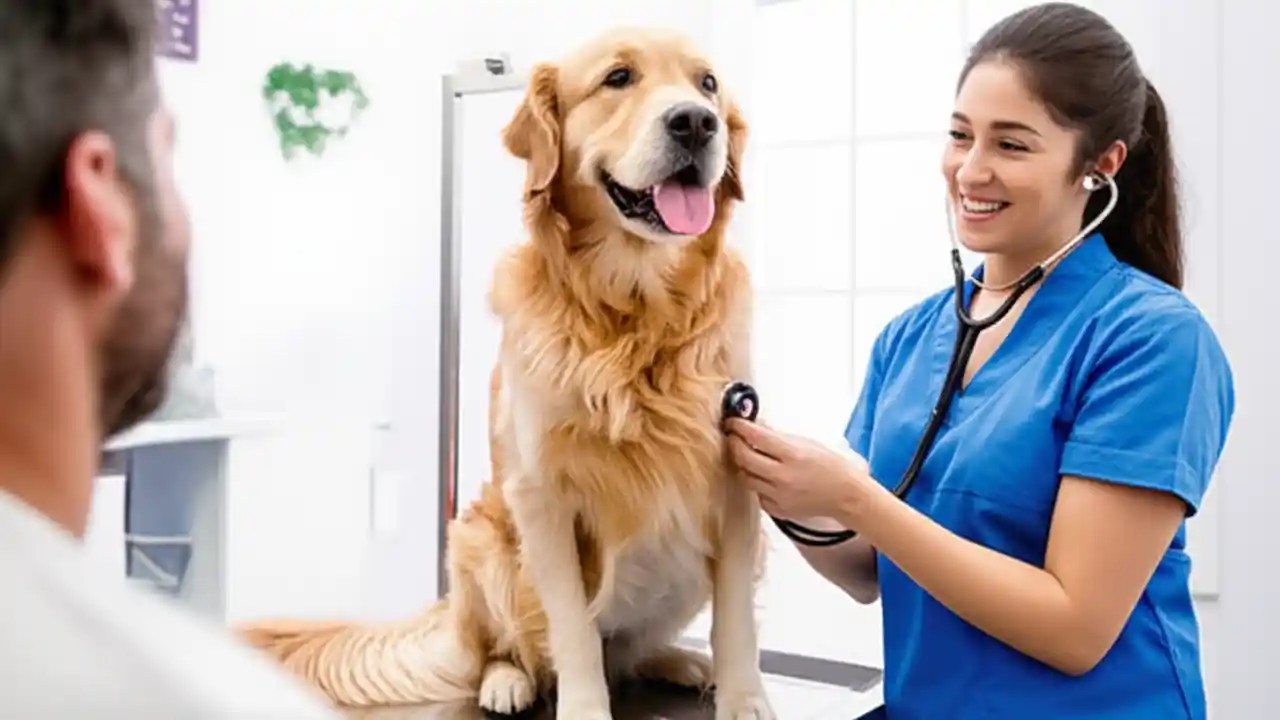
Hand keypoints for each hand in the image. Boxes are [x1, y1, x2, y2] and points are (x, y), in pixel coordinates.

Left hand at [723, 418, 870, 521]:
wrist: (846, 495)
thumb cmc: (831, 465)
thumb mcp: (807, 442)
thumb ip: (778, 436)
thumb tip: (755, 427)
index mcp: (793, 454)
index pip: (755, 437)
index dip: (739, 427)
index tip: (732, 423)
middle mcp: (783, 476)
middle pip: (743, 458)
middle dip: (734, 444)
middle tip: (733, 437)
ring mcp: (779, 496)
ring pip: (745, 477)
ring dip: (742, 464)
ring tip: (746, 455)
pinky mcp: (778, 510)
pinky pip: (756, 494)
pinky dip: (756, 483)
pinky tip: (763, 476)